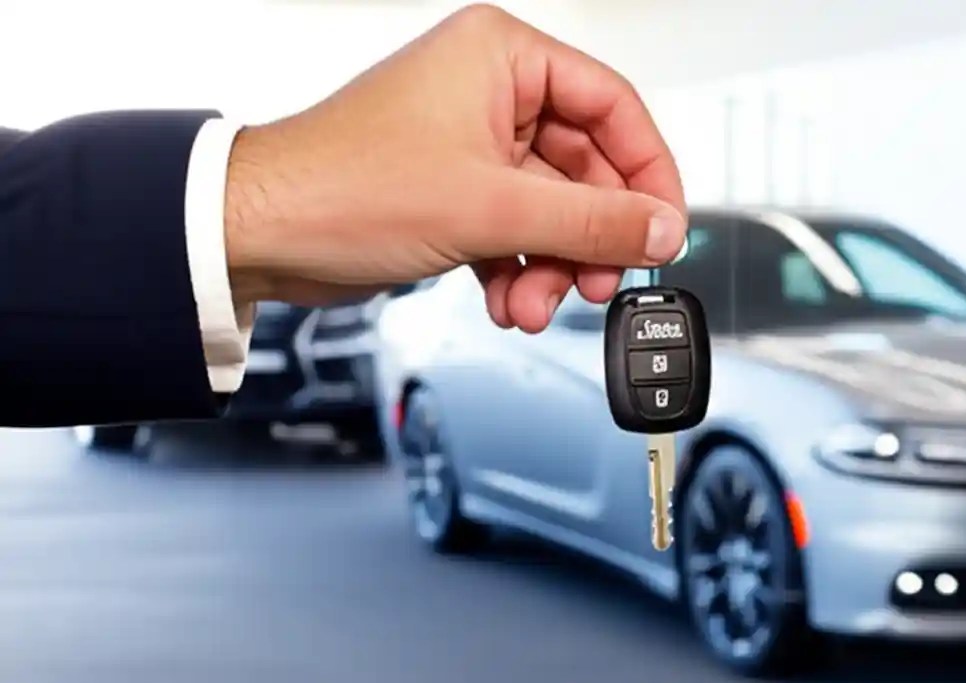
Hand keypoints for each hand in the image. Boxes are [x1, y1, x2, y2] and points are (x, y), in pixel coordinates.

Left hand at [224, 3, 686, 332]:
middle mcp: (491, 91)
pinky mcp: (456, 189)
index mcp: (502, 57)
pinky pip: (518, 228)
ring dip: (551, 264)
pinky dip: (519, 269)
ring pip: (553, 207)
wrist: (260, 235)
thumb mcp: (492, 208)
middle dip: (588, 237)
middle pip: (587, 167)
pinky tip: (506, 300)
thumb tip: (663, 228)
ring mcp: (473, 143)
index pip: (614, 107)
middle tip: (598, 280)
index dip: (648, 174)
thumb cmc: (341, 188)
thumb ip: (593, 221)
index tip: (663, 228)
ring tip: (534, 302)